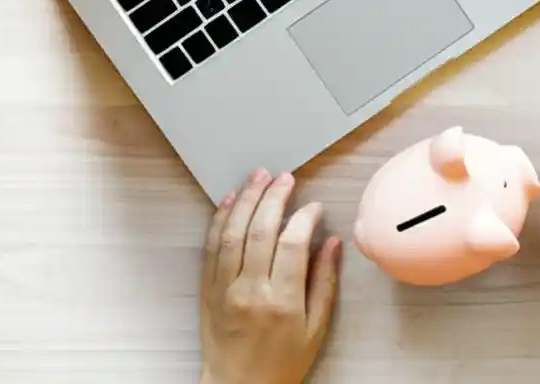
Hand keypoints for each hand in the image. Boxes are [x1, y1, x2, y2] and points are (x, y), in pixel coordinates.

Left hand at [200, 170, 341, 383]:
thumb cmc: (282, 361)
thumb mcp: (316, 327)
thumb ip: (324, 282)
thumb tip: (331, 242)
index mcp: (282, 301)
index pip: (292, 244)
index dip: (304, 218)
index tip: (314, 207)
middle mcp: (250, 290)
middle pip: (260, 231)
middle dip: (273, 198)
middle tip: (285, 178)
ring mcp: (225, 288)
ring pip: (232, 233)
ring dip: (245, 200)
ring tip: (258, 177)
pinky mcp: (208, 289)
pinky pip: (211, 248)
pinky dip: (219, 220)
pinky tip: (229, 201)